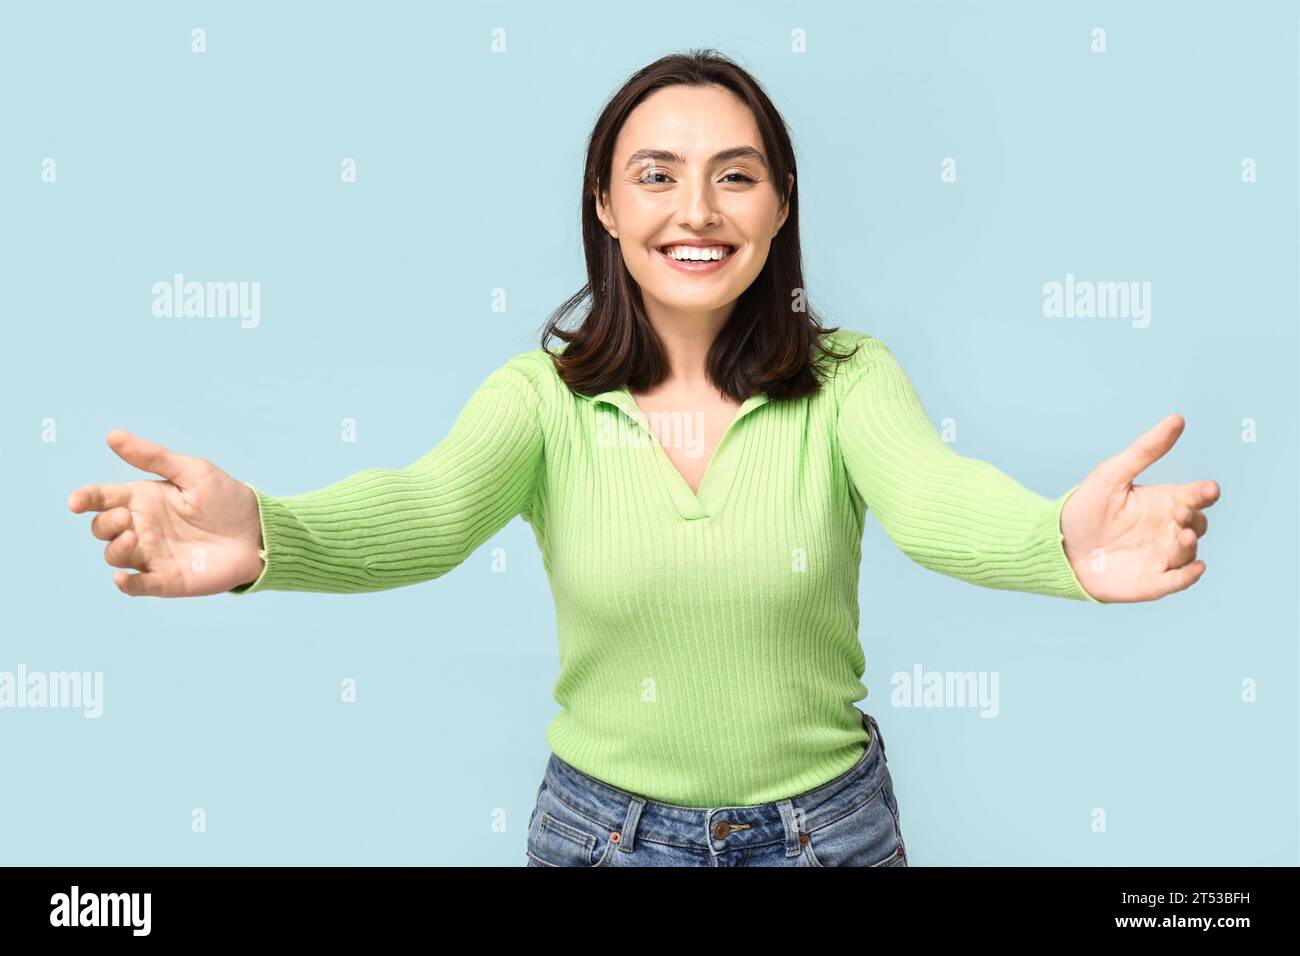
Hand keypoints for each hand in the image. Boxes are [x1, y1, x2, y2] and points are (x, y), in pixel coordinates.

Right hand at [67, 429, 264, 596]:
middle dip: (105, 523)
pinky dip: (126, 584)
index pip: (101, 498)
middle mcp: (142, 527)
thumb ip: (153, 457)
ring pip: (114, 556)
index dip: (84, 499)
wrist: (258, 530)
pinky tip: (123, 578)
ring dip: (115, 549)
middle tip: (129, 518)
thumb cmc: (227, 498)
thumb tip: (112, 435)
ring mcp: (152, 554)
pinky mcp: (167, 579)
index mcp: (143, 499)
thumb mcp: (192, 471)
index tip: (77, 501)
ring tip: (134, 537)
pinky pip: (138, 585)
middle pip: (101, 529)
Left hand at [1060, 413, 1218, 602]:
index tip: (1208, 489)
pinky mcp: (1152, 580)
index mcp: (1163, 501)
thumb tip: (1177, 418)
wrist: (1057, 546)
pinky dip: (1188, 576)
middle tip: (1180, 514)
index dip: (1205, 492)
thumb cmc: (1085, 508)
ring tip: (1182, 536)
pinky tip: (1194, 568)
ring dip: (1190, 545)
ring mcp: (1162, 555)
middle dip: (1195, 518)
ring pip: (1189, 550)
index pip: (1195, 495)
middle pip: (1197, 523)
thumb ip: (1145, 450)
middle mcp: (1168, 528)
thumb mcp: (1112, 474)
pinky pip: (1178, 580)